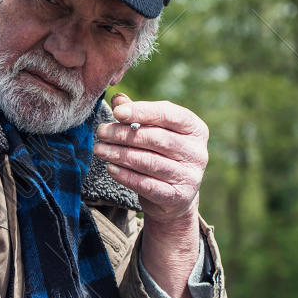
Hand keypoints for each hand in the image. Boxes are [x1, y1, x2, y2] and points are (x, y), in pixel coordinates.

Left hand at [93, 91, 208, 227]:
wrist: (174, 198)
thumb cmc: (162, 156)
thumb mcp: (155, 133)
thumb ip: (139, 115)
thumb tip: (118, 100)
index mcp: (195, 129)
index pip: (169, 115)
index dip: (142, 112)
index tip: (117, 112)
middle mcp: (197, 152)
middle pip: (156, 138)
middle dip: (124, 134)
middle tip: (101, 132)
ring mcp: (190, 176)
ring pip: (149, 162)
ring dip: (120, 154)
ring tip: (100, 149)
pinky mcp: (178, 196)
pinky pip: (147, 184)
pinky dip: (126, 176)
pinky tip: (110, 168)